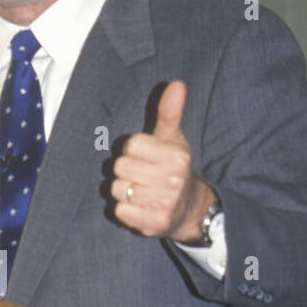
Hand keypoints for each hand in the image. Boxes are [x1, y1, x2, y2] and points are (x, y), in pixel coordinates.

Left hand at [111, 79, 215, 241]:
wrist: (189, 209)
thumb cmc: (174, 168)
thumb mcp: (173, 139)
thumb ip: (170, 112)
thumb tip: (177, 84)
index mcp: (176, 156)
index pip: (131, 145)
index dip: (132, 150)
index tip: (145, 156)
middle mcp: (172, 180)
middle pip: (120, 167)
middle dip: (126, 170)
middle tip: (141, 175)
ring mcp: (163, 203)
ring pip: (117, 189)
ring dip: (123, 190)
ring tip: (140, 190)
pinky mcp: (153, 223)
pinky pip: (119, 210)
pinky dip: (124, 208)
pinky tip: (138, 206)